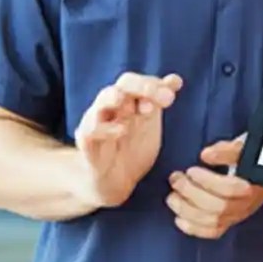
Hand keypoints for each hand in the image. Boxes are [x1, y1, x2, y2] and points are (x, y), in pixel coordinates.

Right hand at [74, 72, 183, 209]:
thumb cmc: (131, 149)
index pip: (141, 81)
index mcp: (129, 98)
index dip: (157, 83)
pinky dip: (107, 128)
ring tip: (140, 106)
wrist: (113, 182)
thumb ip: (158, 103)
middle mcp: (112, 104)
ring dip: (121, 97)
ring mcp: (97, 119)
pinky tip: (122, 131)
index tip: (175, 87)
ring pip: (104, 99)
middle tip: (167, 98)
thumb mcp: (149, 125)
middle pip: (125, 83)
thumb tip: (175, 79)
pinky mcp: (87, 140)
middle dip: (146, 87)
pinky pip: (92, 128)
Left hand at [167, 134, 262, 238]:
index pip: (228, 189)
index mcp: (252, 183)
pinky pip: (212, 232)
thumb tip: (206, 155)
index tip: (191, 170)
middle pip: (218, 207)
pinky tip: (179, 218)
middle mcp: (245, 203)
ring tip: (172, 197)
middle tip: (175, 179)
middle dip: (191, 194)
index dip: (206, 181)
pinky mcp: (230, 223)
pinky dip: (194, 228)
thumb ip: (227, 150)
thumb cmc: (251, 157)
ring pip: (213, 221)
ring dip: (187, 211)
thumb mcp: (243, 146)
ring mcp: (237, 215)